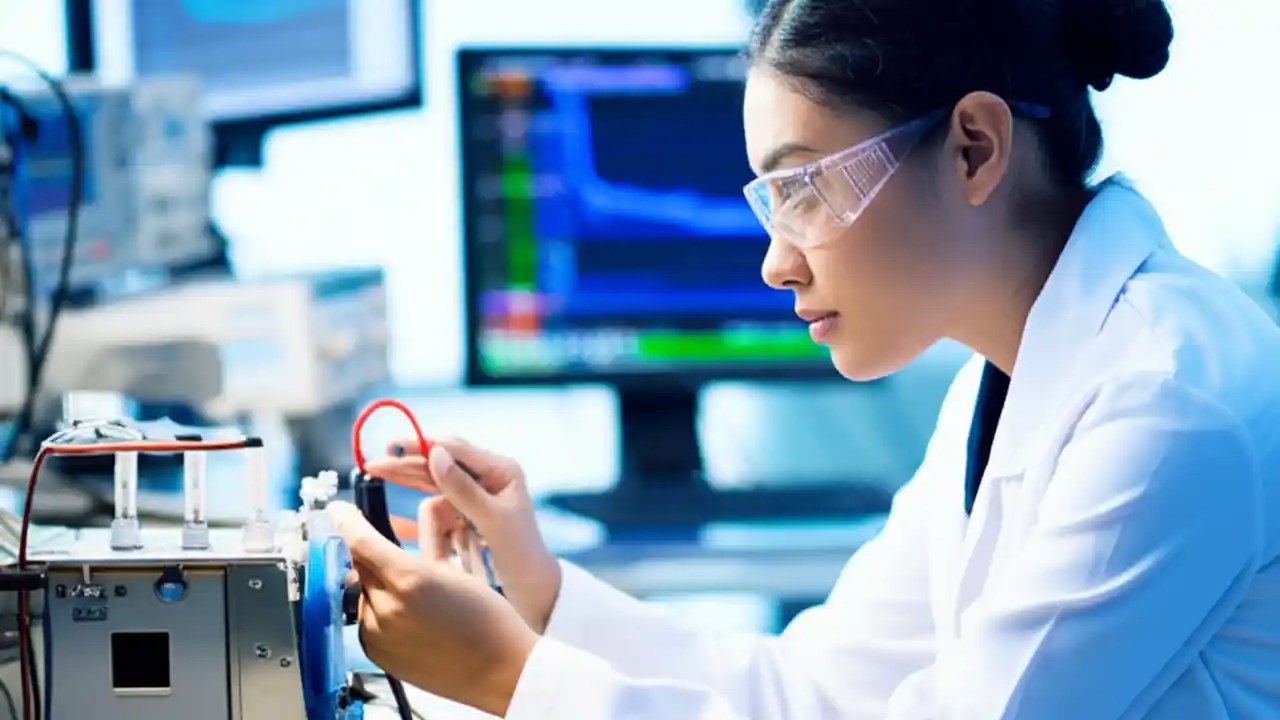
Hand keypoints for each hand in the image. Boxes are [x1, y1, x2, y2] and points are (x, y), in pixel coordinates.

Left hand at [328, 501, 537, 716]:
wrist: (499, 670)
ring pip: (363, 594)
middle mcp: (386, 608)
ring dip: (377, 586)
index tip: (340, 511)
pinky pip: (367, 621)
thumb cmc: (487, 618)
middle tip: (396, 557)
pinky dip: (380, 612)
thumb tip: (396, 527)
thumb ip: (421, 547)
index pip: (361, 542)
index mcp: (409, 579)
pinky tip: (410, 617)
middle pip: (358, 567)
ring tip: (414, 596)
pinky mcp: (376, 655)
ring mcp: (377, 635)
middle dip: (370, 555)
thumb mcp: (456, 570)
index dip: (347, 522)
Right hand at [365, 436, 562, 631]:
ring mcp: (477, 496)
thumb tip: (434, 452)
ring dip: (407, 479)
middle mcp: (488, 477)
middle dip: (407, 462)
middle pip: (440, 463)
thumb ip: (463, 488)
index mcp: (500, 470)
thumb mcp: (493, 520)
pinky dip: (416, 506)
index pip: (455, 449)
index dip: (422, 445)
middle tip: (372, 464)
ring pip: (434, 482)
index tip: (392, 448)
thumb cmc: (521, 554)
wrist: (535, 590)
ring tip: (375, 474)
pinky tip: (393, 507)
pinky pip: (436, 505)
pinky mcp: (467, 516)